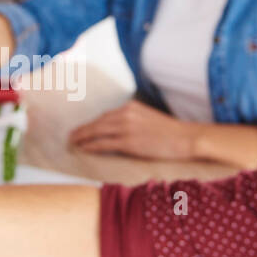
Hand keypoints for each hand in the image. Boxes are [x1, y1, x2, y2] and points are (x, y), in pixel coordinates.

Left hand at [68, 100, 197, 160]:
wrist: (186, 138)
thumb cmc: (171, 133)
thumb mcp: (149, 119)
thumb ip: (133, 120)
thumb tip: (119, 130)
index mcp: (131, 106)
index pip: (105, 115)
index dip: (92, 123)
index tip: (83, 129)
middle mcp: (126, 113)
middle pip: (97, 122)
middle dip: (82, 129)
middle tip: (71, 136)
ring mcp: (127, 127)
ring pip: (97, 131)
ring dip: (82, 137)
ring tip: (73, 143)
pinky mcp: (129, 142)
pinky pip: (104, 144)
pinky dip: (91, 146)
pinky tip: (83, 149)